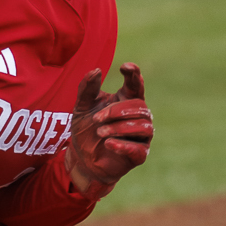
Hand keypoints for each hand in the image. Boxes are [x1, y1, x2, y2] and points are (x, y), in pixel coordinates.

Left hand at [64, 63, 153, 193]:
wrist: (81, 159)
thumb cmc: (86, 129)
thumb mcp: (81, 107)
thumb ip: (87, 88)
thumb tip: (96, 70)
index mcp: (126, 101)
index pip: (136, 85)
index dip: (134, 75)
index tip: (125, 67)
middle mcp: (138, 117)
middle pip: (139, 106)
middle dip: (117, 111)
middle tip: (97, 119)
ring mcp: (141, 136)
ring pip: (143, 126)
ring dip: (119, 128)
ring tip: (100, 132)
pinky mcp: (138, 155)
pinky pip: (139, 149)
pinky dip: (124, 145)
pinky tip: (108, 144)